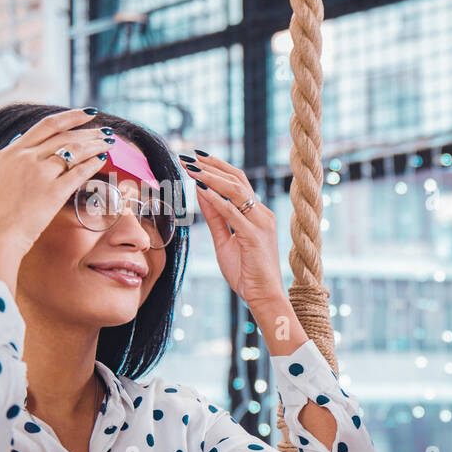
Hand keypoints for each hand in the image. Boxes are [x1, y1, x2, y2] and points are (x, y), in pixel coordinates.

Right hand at [0, 107, 111, 260]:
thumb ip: (6, 159)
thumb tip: (18, 141)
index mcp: (10, 153)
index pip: (46, 126)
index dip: (71, 117)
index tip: (88, 113)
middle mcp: (25, 158)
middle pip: (65, 136)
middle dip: (89, 131)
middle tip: (106, 131)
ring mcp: (40, 174)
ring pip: (75, 151)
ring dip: (95, 145)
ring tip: (109, 144)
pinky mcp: (53, 192)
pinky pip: (79, 173)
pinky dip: (93, 164)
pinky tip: (103, 161)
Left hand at [187, 151, 286, 307]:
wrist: (263, 295)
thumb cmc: (246, 271)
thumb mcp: (224, 240)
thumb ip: (215, 217)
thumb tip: (200, 192)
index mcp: (257, 214)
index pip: (237, 182)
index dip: (216, 167)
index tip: (195, 158)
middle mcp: (262, 214)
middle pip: (237, 180)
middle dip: (211, 166)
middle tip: (188, 156)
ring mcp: (261, 224)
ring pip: (236, 191)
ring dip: (211, 177)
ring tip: (191, 168)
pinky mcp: (255, 237)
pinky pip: (233, 213)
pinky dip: (216, 199)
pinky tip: (200, 189)